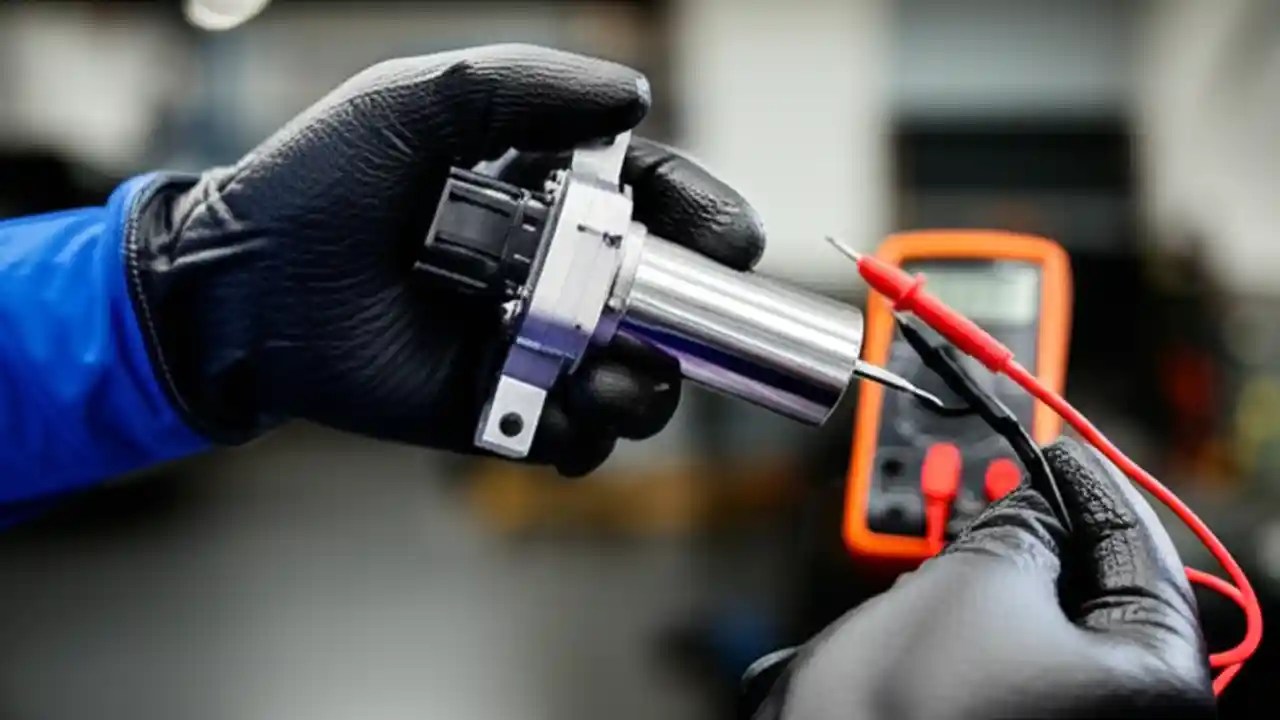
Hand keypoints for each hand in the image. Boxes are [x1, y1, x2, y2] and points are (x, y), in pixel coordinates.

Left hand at [126, 44, 763, 474]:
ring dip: (649, 383)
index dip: (705, 217)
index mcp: (547, 194)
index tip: (732, 239)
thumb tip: (634, 96)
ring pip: (638, 377)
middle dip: (699, 315)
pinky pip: (575, 436)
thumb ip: (523, 88)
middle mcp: (553, 272)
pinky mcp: (500, 411)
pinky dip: (586, 432)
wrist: (246, 286)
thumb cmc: (321, 185)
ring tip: (604, 370)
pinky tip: (560, 407)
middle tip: (689, 316)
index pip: (656, 203)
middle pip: (668, 299)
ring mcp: (531, 345)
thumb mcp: (416, 103)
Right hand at [747, 439, 1214, 718]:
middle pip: (1096, 600)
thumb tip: (1037, 502)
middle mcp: (1121, 717)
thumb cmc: (912, 704)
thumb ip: (1024, 523)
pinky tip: (942, 607)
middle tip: (1010, 491)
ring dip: (1004, 585)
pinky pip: (1013, 671)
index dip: (1093, 488)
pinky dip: (981, 632)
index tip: (1059, 451)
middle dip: (1045, 539)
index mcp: (1149, 684)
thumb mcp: (978, 577)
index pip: (1140, 556)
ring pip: (1047, 637)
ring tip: (963, 549)